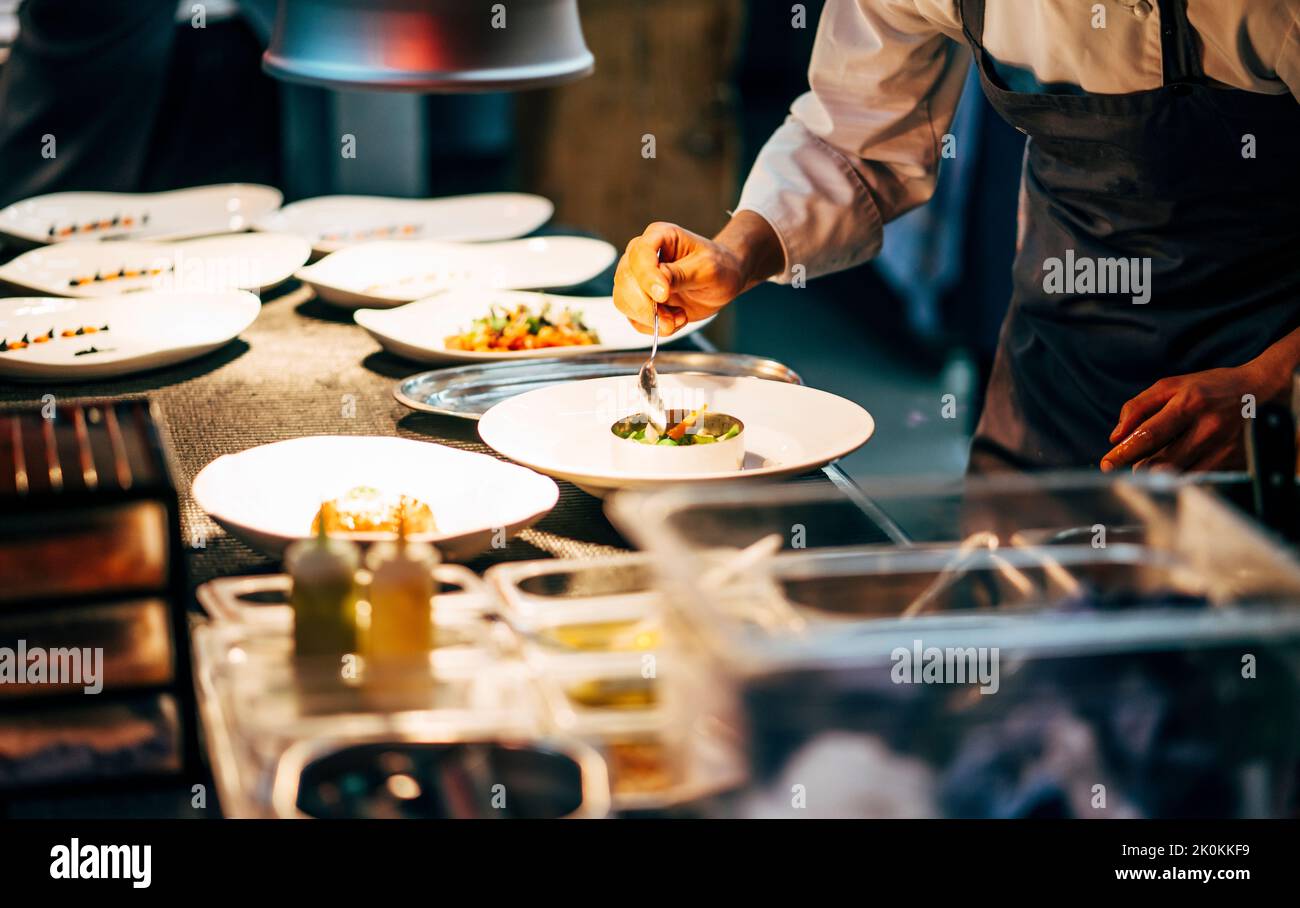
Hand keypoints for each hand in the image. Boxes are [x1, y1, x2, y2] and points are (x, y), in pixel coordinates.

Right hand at [612, 213, 781, 335]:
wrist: (724, 282)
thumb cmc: (719, 267)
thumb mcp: (707, 269)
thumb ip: (679, 275)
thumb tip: (656, 287)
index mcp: (658, 236)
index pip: (638, 255)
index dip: (647, 277)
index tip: (663, 295)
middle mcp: (641, 256)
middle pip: (624, 280)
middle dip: (646, 305)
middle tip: (673, 318)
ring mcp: (638, 278)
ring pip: (623, 301)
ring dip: (651, 319)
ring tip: (678, 318)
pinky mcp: (640, 300)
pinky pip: (634, 319)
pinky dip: (655, 327)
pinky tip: (676, 318)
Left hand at [1100, 365, 1269, 471]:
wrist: (1262, 391)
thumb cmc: (1209, 388)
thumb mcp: (1172, 385)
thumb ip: (1138, 407)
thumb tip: (1116, 437)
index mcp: (1189, 404)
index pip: (1148, 435)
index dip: (1123, 453)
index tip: (1106, 464)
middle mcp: (1208, 428)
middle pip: (1161, 461)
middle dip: (1137, 466)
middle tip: (1125, 466)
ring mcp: (1223, 448)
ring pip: (1177, 474)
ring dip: (1156, 474)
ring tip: (1150, 464)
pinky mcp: (1234, 463)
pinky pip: (1196, 479)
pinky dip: (1179, 477)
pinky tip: (1175, 469)